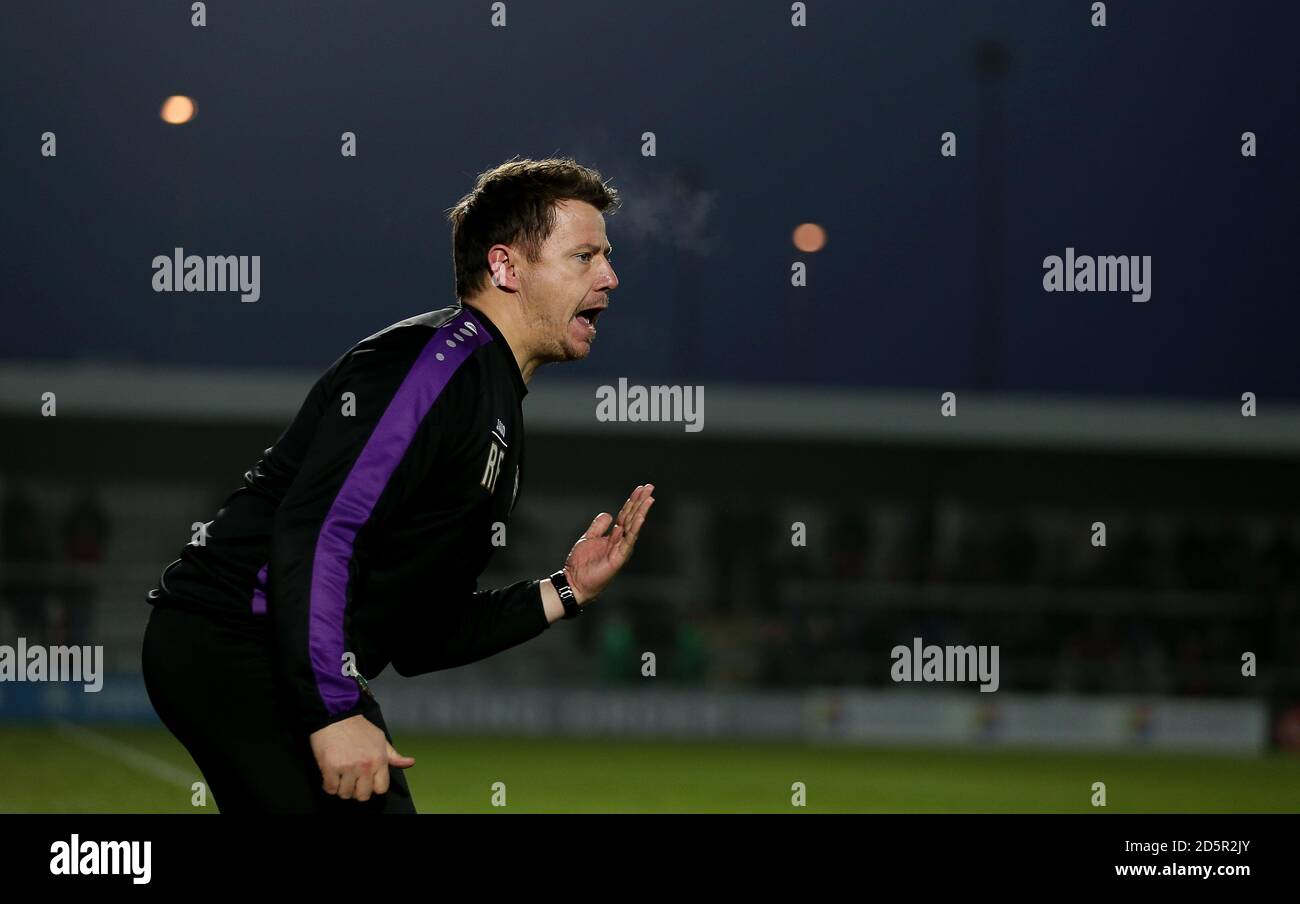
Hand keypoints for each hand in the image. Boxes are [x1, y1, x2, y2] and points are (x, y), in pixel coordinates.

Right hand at [309, 714, 414, 800]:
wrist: (336, 716)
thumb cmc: (359, 728)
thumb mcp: (380, 739)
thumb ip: (394, 755)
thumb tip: (410, 762)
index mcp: (379, 760)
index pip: (381, 789)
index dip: (373, 787)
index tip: (366, 781)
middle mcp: (365, 766)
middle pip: (363, 796)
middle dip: (357, 791)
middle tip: (352, 781)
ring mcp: (347, 768)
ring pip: (345, 794)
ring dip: (341, 788)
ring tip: (341, 776)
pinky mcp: (330, 768)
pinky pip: (330, 789)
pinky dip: (329, 785)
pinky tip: (331, 775)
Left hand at [563, 483, 655, 605]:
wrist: (575, 582)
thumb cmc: (582, 564)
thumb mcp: (589, 538)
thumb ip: (598, 527)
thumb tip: (609, 514)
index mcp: (614, 535)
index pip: (626, 515)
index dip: (632, 501)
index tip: (640, 488)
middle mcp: (621, 541)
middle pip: (632, 517)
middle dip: (641, 502)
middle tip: (650, 487)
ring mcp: (621, 549)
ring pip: (634, 527)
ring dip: (641, 512)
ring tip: (649, 499)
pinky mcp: (619, 558)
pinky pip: (628, 541)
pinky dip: (634, 529)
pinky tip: (639, 517)